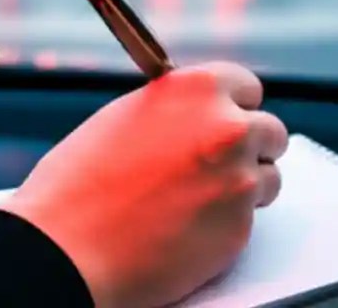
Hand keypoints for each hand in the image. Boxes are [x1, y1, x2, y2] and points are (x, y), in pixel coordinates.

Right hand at [0, 62, 288, 307]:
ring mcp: (239, 181)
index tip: (227, 119)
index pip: (247, 86)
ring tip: (195, 200)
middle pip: (270, 132)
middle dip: (249, 148)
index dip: (234, 106)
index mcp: (196, 90)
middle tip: (218, 165)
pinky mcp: (240, 229)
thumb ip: (175, 111)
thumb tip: (199, 117)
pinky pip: (247, 220)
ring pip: (268, 178)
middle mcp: (228, 128)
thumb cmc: (78, 184)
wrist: (67, 249)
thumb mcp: (125, 118)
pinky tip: (185, 228)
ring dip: (243, 187)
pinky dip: (225, 224)